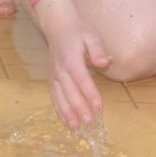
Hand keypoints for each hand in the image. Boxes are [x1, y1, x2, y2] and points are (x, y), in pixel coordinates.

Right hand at [33, 0, 108, 131]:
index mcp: (71, 60)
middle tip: (89, 121)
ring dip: (68, 114)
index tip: (99, 105)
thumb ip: (98, 50)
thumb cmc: (79, 32)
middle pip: (70, 92)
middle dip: (79, 108)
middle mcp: (60, 71)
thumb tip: (104, 63)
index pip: (82, 79)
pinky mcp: (51, 80)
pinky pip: (54, 98)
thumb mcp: (92, 36)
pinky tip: (66, 122)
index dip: (90, 93)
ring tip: (76, 127)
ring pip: (60, 98)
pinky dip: (59, 111)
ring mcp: (54, 76)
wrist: (58, 28)